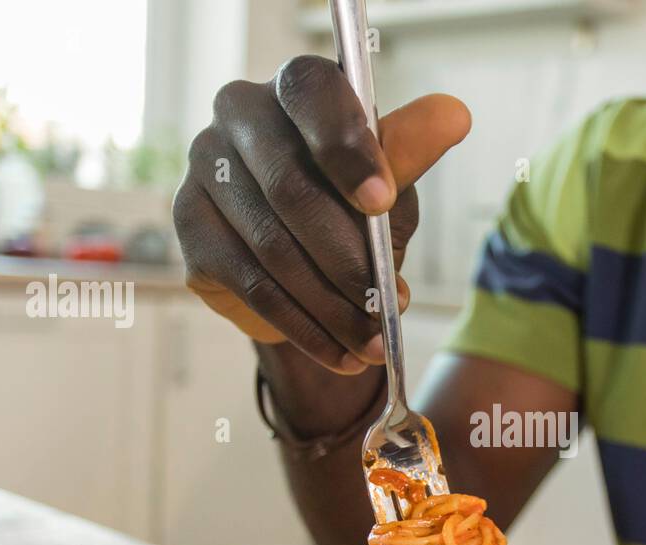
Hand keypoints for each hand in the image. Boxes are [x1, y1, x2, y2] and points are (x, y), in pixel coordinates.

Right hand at [172, 55, 469, 370]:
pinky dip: (304, 327)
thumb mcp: (387, 183)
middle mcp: (240, 114)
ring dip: (331, 306)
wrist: (305, 264)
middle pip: (289, 185)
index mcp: (295, 89)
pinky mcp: (191, 226)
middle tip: (388, 303)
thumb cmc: (350, 206)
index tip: (380, 203)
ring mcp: (205, 166)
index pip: (312, 93)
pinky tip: (341, 353)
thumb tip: (453, 115)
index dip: (346, 148)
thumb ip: (408, 154)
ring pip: (272, 246)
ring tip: (374, 343)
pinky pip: (252, 284)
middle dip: (347, 256)